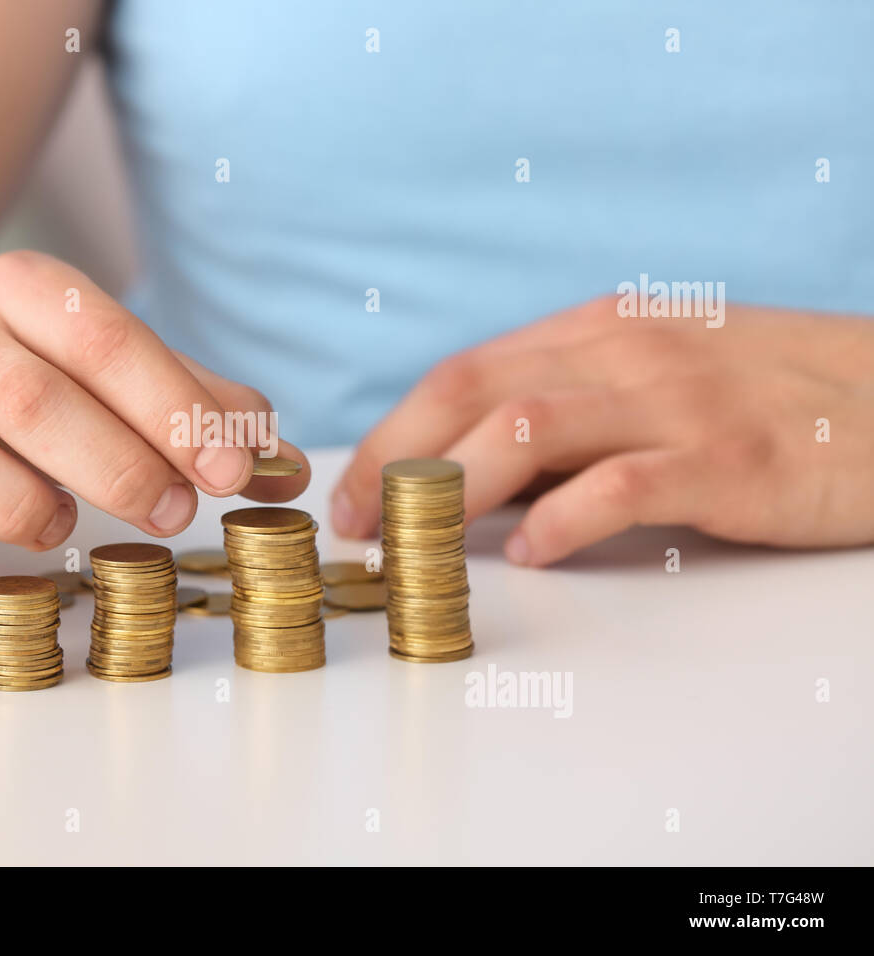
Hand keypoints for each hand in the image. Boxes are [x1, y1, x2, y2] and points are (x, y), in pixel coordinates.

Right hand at [0, 251, 307, 591]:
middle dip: (115, 464)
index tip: (231, 471)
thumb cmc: (24, 388)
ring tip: (60, 530)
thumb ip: (198, 411)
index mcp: (19, 292)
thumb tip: (289, 470)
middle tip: (172, 513)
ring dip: (17, 506)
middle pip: (30, 397)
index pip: (103, 338)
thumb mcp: (110, 375)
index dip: (172, 407)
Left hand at [333, 297, 873, 564]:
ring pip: (526, 432)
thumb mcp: (656, 378)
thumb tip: (474, 479)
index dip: (393, 434)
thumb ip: (569, 415)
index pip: (462, 375)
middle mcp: (624, 352)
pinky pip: (619, 487)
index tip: (354, 493)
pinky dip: (560, 523)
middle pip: (471, 396)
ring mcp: (676, 401)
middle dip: (396, 463)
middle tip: (359, 526)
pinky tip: (534, 554)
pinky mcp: (727, 459)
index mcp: (598, 330)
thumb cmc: (769, 394)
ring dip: (454, 492)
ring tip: (423, 543)